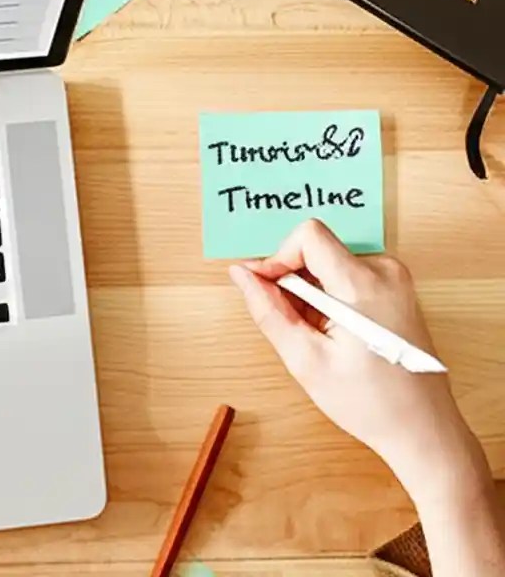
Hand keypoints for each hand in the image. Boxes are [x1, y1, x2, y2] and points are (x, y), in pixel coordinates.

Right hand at [227, 219, 474, 485]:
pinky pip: (347, 276)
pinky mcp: (396, 290)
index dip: (278, 258)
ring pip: (328, 264)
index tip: (266, 291)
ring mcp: (395, 280)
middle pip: (317, 249)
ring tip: (317, 337)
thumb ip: (268, 310)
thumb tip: (241, 274)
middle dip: (293, 282)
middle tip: (295, 328)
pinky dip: (329, 299)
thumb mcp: (306, 359)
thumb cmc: (369, 402)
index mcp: (364, 284)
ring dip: (310, 294)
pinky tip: (334, 335)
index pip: (308, 235)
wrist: (423, 428)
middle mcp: (385, 272)